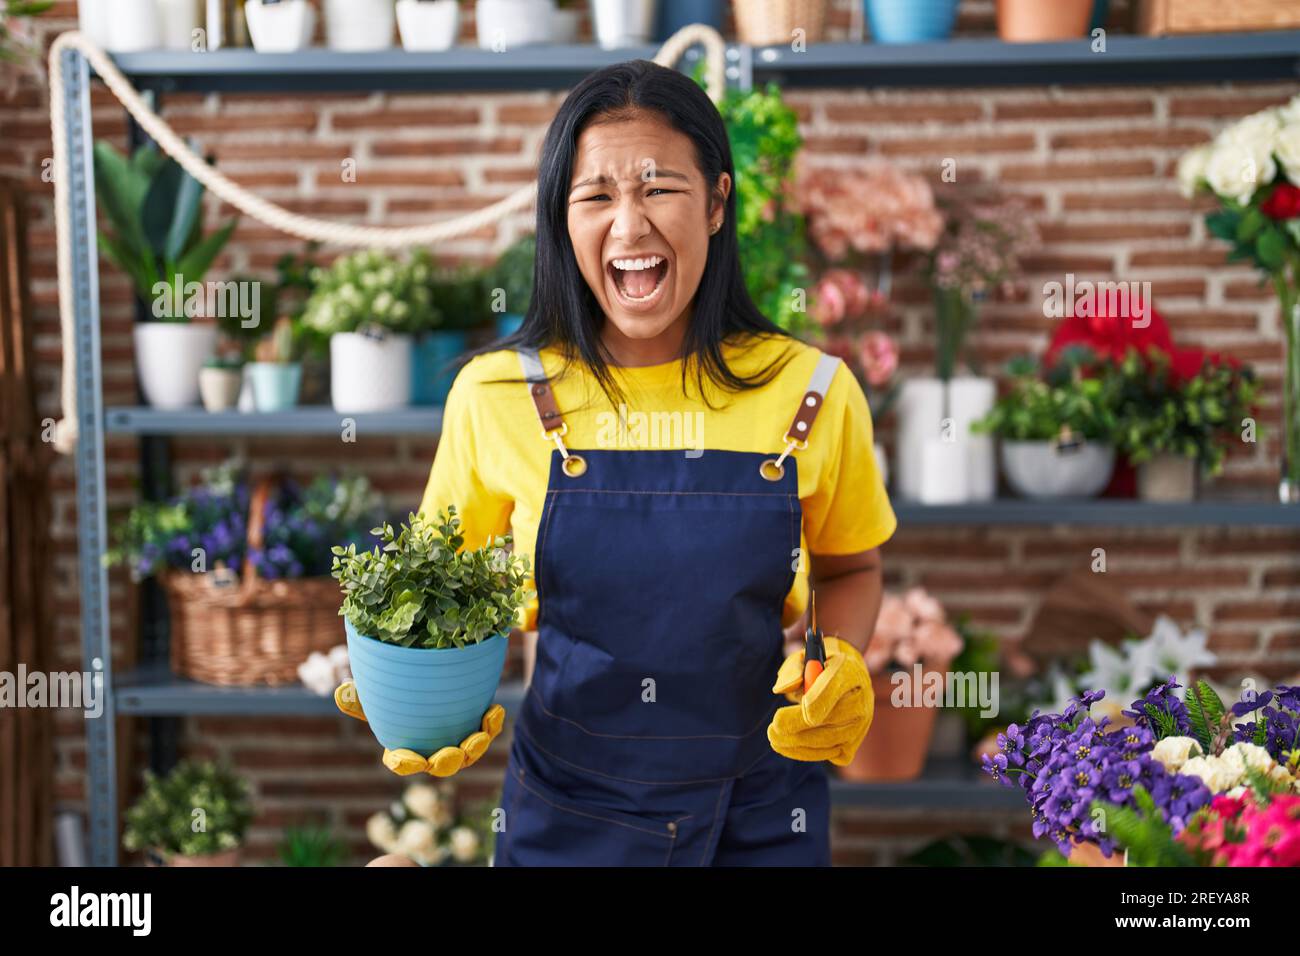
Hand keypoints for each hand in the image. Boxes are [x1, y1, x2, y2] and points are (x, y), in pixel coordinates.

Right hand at [334, 681, 505, 776]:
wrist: (433, 688)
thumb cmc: (401, 701)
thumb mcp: (381, 698)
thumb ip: (362, 700)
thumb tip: (340, 691)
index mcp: (408, 751)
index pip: (402, 763)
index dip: (402, 762)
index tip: (397, 756)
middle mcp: (434, 753)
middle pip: (442, 765)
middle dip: (446, 762)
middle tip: (451, 751)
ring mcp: (458, 744)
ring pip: (468, 756)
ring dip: (474, 747)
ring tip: (479, 734)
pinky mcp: (477, 729)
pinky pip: (487, 733)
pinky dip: (491, 725)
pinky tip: (494, 710)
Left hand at [767, 637, 873, 765]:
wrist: (845, 681)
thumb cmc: (818, 667)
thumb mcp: (803, 658)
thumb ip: (792, 670)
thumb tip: (782, 689)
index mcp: (851, 671)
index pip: (836, 685)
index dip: (815, 700)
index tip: (789, 711)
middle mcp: (862, 700)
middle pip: (832, 719)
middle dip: (798, 727)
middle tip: (772, 730)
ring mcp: (860, 725)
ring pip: (830, 741)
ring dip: (798, 744)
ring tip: (775, 739)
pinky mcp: (854, 744)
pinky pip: (832, 755)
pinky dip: (809, 753)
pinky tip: (791, 745)